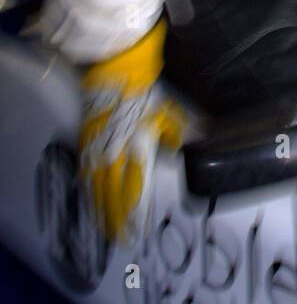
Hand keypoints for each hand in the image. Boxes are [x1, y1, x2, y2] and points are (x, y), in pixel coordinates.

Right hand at [79, 20, 184, 242]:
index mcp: (137, 146)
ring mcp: (97, 145)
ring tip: (104, 228)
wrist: (114, 64)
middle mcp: (115, 151)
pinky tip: (87, 194)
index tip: (136, 232)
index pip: (136, 188)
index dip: (135, 212)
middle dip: (117, 219)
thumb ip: (182, 131)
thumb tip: (204, 140)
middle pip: (114, 194)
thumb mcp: (169, 108)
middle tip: (120, 239)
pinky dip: (86, 186)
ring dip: (101, 208)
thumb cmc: (143, 86)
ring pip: (96, 186)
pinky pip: (84, 168)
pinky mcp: (86, 136)